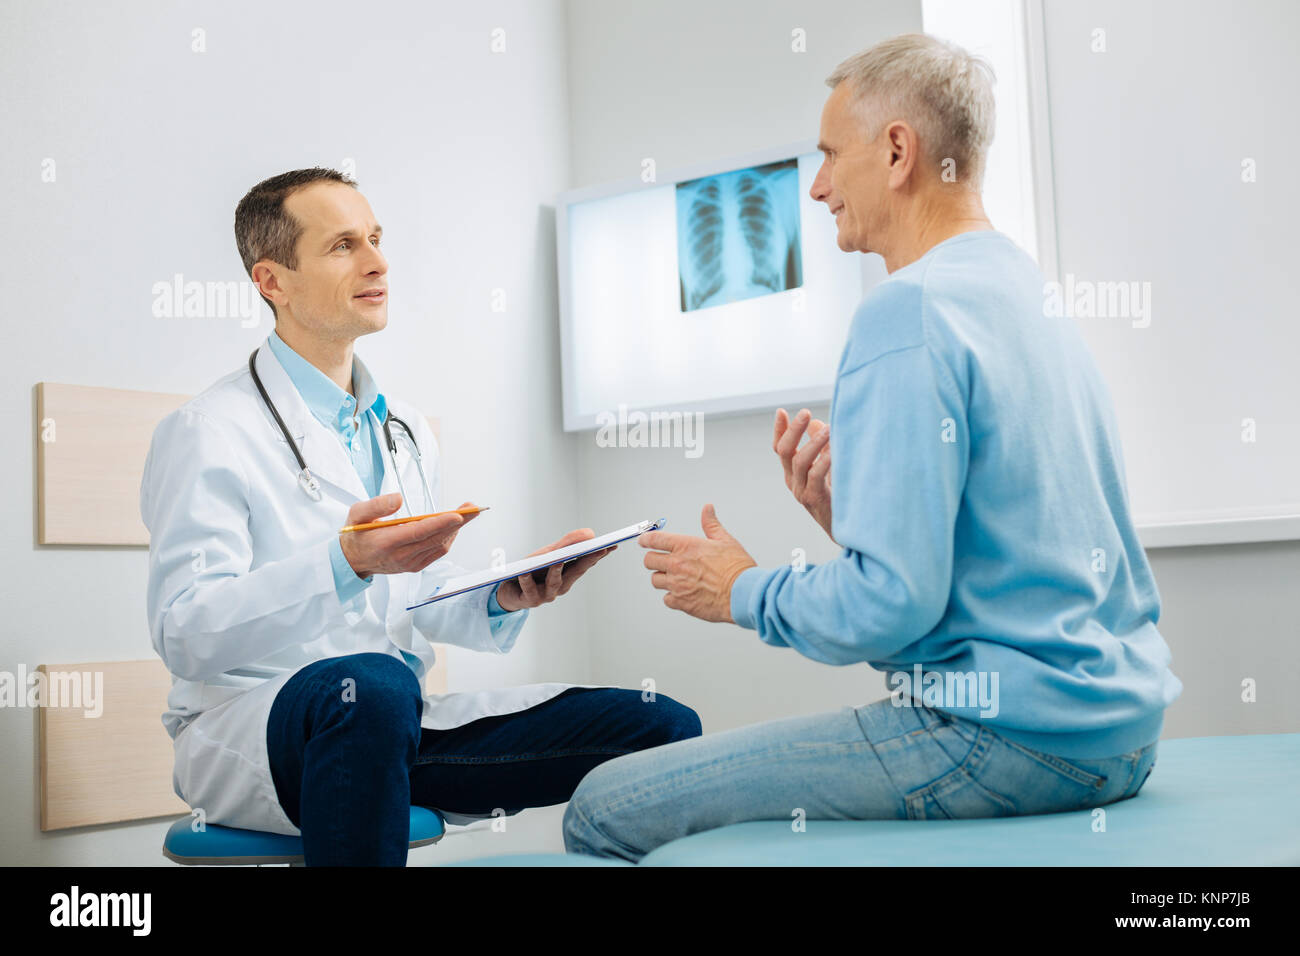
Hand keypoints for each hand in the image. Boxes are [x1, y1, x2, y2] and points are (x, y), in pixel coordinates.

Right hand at [339, 494, 478, 577]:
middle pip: (435, 538)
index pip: (418, 532)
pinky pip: (437, 552)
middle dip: (458, 522)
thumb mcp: (357, 513)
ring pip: (440, 546)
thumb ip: (377, 505)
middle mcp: (400, 556)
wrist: (353, 560)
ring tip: (469, 512)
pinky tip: (455, 526)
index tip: (458, 515)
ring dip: (456, 529)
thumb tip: (398, 498)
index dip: (440, 524)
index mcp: (386, 543)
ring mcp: (409, 563)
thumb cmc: (357, 533)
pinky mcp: (415, 566)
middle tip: (473, 507)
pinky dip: (449, 538)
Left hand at [494, 528, 616, 611]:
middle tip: (599, 548)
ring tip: (558, 560)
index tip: (613, 544)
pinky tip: (524, 573)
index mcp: (568, 574)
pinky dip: (527, 580)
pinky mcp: (529, 599)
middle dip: (588, 559)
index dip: (600, 553)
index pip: (587, 562)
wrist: (510, 591)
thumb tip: (590, 533)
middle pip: (576, 571)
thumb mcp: (549, 553)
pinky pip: (529, 589)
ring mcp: (546, 594)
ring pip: (554, 582)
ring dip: (557, 571)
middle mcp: (561, 586)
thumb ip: (568, 543)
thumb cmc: (532, 571)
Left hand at [640, 504, 756, 622]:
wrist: (743, 594)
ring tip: (676, 578)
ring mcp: (677, 584)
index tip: (643, 541)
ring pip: (655, 580)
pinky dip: (672, 596)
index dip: (646, 539)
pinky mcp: (681, 602)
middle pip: (649, 561)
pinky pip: (666, 598)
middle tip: (662, 561)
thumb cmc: (736, 568)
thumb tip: (707, 509)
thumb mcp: (725, 540)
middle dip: (654, 559)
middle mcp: (677, 564)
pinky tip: (683, 593)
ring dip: (663, 578)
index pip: (654, 539)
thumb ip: (711, 524)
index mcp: (686, 546)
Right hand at [774, 407, 832, 539]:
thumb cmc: (840, 495)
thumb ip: (822, 446)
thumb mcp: (828, 467)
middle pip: (785, 451)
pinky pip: (815, 476)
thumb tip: (817, 423)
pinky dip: (823, 461)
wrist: (850, 529)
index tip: (782, 411)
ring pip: (799, 462)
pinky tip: (834, 451)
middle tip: (805, 412)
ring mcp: (801, 492)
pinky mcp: (815, 499)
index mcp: (793, 473)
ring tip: (828, 429)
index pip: (779, 448)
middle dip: (793, 430)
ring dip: (813, 442)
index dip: (779, 430)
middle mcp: (793, 482)